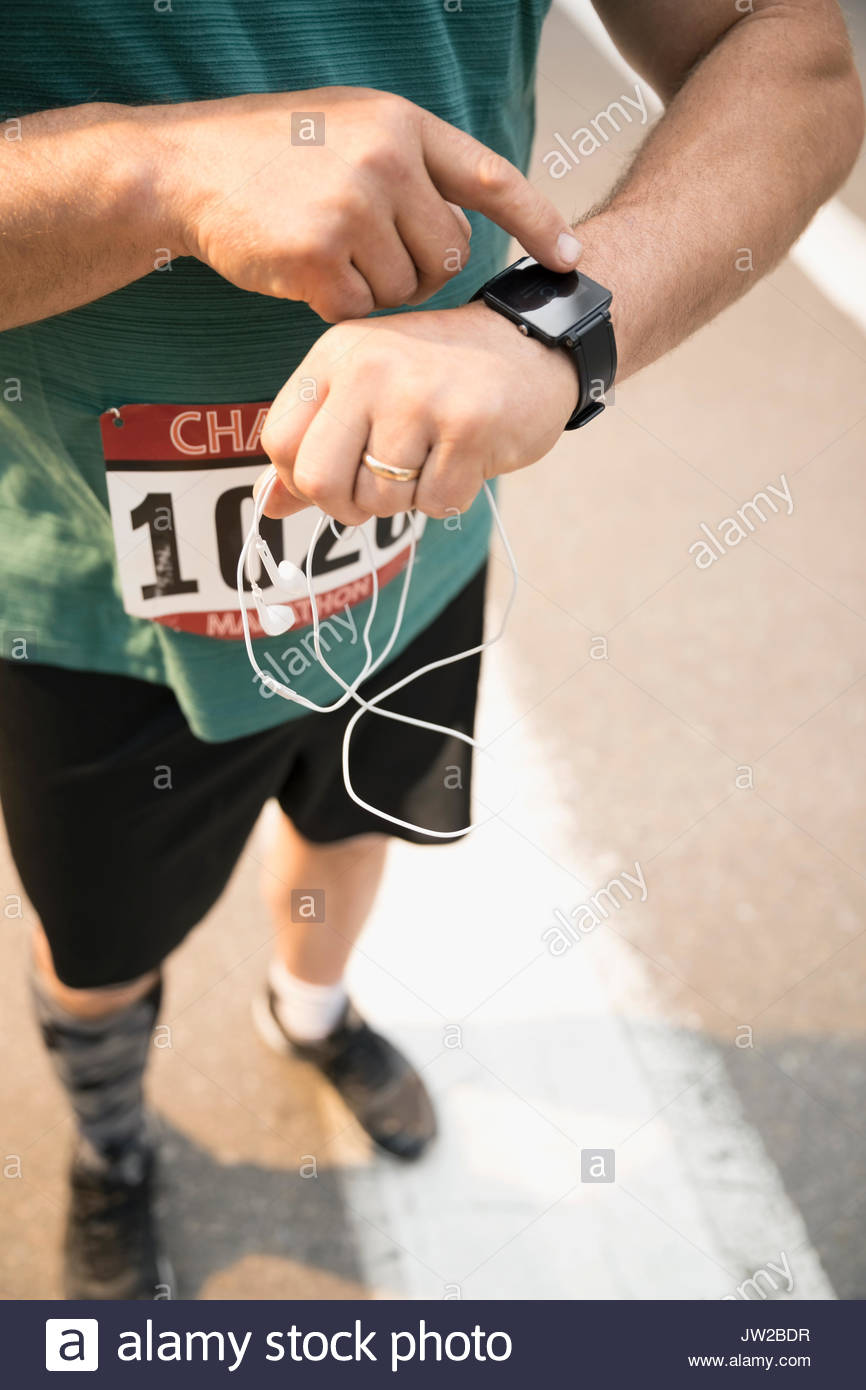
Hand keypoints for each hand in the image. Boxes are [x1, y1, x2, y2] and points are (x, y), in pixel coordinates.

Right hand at [147, 88, 580, 321]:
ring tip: (327, 251)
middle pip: (450, 253)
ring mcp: (351, 206)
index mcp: (402, 124)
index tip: (572, 259)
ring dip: (375, 290)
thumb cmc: (268, 154)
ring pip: (408, 289)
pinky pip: (362, 310)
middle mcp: (386, 160)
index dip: (537, 222)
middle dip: (421, 269)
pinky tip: (303, 271)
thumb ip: (408, 164)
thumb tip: (464, 218)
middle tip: (371, 254)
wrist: (181, 169)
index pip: (491, 177)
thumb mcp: (349, 127)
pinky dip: (337, 305)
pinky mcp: (318, 256)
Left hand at [257, 302, 581, 523]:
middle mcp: (370, 368)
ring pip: (380, 500)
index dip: (301, 480)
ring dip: (407, 500)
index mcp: (336, 356)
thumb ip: (315, 445)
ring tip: (432, 458)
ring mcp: (419, 396)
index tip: (338, 475)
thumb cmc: (439, 377)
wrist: (530, 346)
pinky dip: (449, 497)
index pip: (279, 443)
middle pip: (319, 482)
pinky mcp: (468, 427)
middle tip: (381, 488)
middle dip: (349, 505)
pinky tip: (464, 459)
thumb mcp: (366, 393)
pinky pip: (435, 503)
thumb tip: (269, 508)